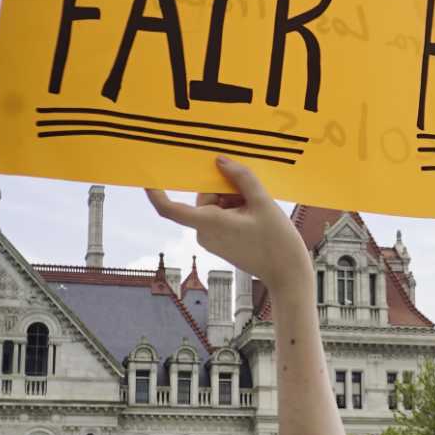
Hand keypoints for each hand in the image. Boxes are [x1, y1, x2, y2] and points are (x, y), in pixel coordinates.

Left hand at [147, 157, 309, 290]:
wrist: (287, 273)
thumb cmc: (277, 240)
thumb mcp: (263, 201)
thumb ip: (241, 177)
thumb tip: (220, 161)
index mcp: (209, 223)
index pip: (170, 209)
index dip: (156, 193)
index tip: (147, 178)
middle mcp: (204, 233)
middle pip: (205, 197)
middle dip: (226, 190)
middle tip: (251, 196)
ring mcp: (210, 239)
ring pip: (214, 205)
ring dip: (234, 200)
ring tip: (257, 211)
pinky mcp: (218, 242)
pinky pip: (220, 217)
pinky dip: (235, 211)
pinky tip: (255, 217)